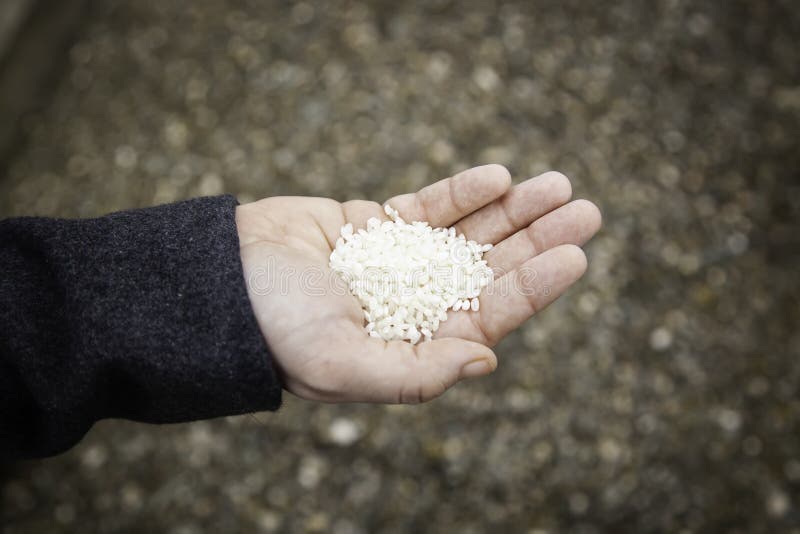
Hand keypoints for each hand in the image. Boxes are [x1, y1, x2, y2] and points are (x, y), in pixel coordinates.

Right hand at [236, 165, 600, 403]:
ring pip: (469, 234)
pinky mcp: (378, 226)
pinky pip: (429, 206)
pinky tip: (498, 177)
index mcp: (414, 345)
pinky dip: (463, 192)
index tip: (575, 255)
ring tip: (557, 184)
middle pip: (491, 270)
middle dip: (537, 240)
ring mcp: (400, 262)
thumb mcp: (338, 363)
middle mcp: (415, 304)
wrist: (218, 281)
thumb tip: (486, 362)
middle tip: (584, 210)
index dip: (533, 286)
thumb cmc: (272, 329)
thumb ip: (413, 373)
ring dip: (513, 210)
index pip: (488, 314)